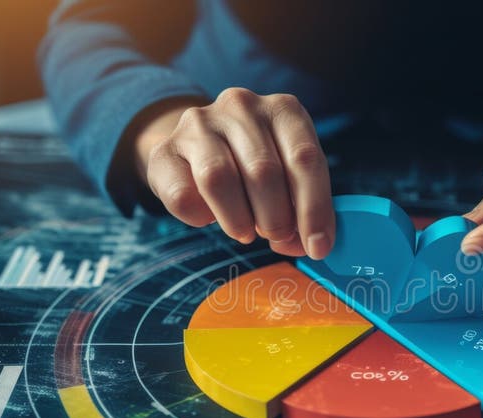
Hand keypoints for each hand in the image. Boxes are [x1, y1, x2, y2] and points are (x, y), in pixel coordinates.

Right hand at [132, 88, 334, 258]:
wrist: (196, 149)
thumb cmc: (254, 169)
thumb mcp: (288, 179)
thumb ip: (303, 209)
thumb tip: (312, 246)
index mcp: (283, 109)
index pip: (305, 158)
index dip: (314, 208)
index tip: (317, 247)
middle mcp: (241, 106)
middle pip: (263, 171)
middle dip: (276, 217)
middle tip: (276, 235)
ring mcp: (199, 123)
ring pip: (219, 178)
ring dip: (239, 219)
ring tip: (245, 232)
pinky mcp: (165, 150)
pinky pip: (183, 196)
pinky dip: (200, 218)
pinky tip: (209, 216)